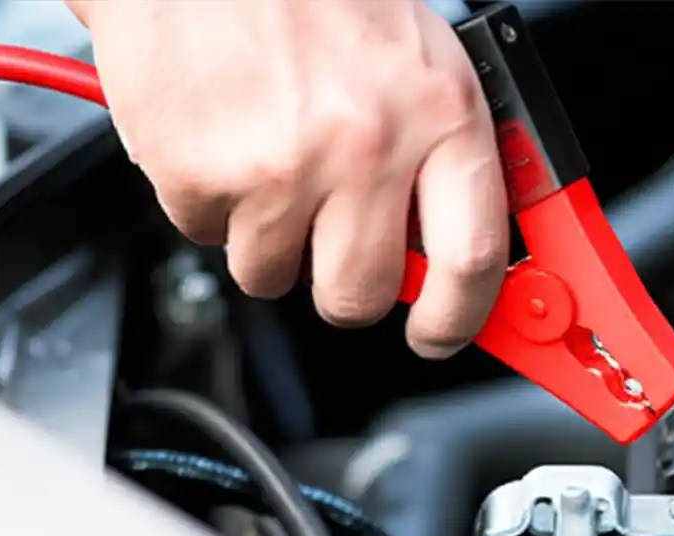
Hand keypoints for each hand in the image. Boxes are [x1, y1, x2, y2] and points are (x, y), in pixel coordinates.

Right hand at [65, 0, 507, 357]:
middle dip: (343, 287)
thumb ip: (438, 161)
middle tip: (331, 240)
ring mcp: (281, 167)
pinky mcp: (200, 175)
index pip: (474, 261)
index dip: (458, 319)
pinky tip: (224, 137)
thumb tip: (446, 255)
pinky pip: (208, 235)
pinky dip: (211, 201)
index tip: (441, 333)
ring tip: (269, 153)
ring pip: (273, 274)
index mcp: (441, 115)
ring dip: (268, 234)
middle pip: (360, 295)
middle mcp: (368, 147)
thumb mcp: (419, 64)